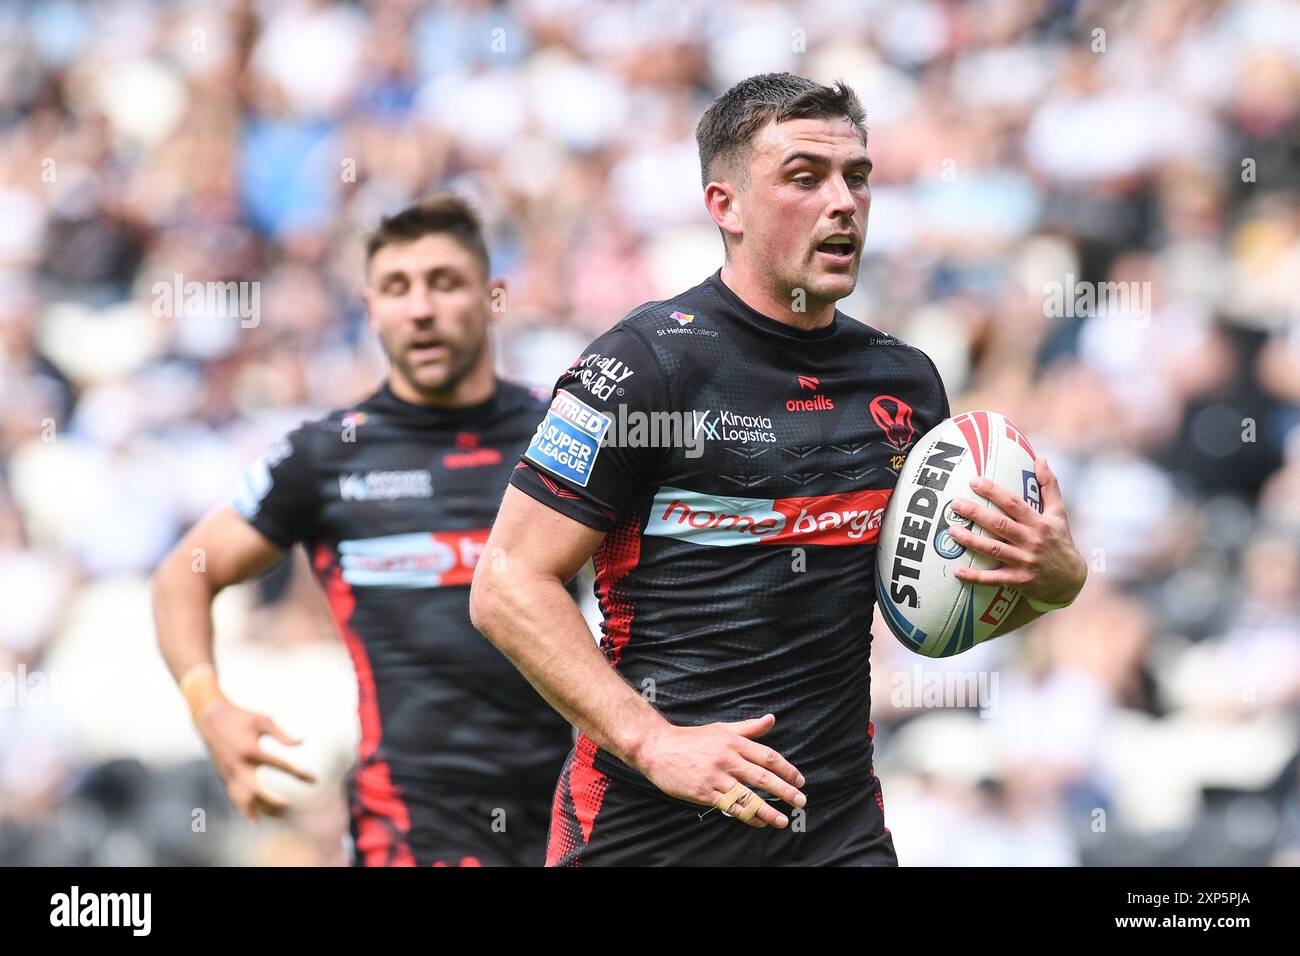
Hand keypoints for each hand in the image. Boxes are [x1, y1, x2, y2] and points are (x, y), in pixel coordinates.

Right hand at [197, 701, 315, 824]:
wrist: (210, 717)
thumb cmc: (241, 717)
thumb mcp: (263, 720)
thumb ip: (282, 734)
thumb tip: (301, 742)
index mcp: (252, 750)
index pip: (280, 766)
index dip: (299, 774)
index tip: (314, 781)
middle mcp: (239, 765)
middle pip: (258, 792)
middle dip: (273, 803)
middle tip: (290, 808)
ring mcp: (229, 773)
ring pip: (242, 800)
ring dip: (259, 811)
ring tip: (278, 817)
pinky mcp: (224, 776)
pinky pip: (234, 797)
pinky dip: (245, 809)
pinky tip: (255, 818)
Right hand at [631, 713, 806, 828]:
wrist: (658, 748)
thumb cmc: (692, 739)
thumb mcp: (721, 729)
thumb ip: (748, 728)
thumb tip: (771, 719)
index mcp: (733, 742)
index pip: (767, 756)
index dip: (787, 769)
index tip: (800, 781)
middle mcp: (727, 759)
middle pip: (762, 777)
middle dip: (785, 791)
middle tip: (801, 801)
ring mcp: (715, 777)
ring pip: (748, 796)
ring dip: (768, 810)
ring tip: (783, 821)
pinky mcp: (703, 792)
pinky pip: (730, 807)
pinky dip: (747, 816)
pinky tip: (759, 822)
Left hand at [948, 455, 1086, 606]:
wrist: (1071, 579)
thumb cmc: (1060, 541)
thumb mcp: (1059, 513)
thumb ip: (1049, 486)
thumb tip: (1040, 458)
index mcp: (1039, 522)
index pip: (1013, 503)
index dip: (993, 491)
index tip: (974, 481)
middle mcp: (1031, 541)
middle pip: (999, 524)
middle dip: (976, 513)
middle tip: (954, 504)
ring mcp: (1024, 562)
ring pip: (993, 549)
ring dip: (970, 540)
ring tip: (951, 531)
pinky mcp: (1019, 580)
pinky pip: (993, 579)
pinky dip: (974, 576)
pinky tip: (956, 571)